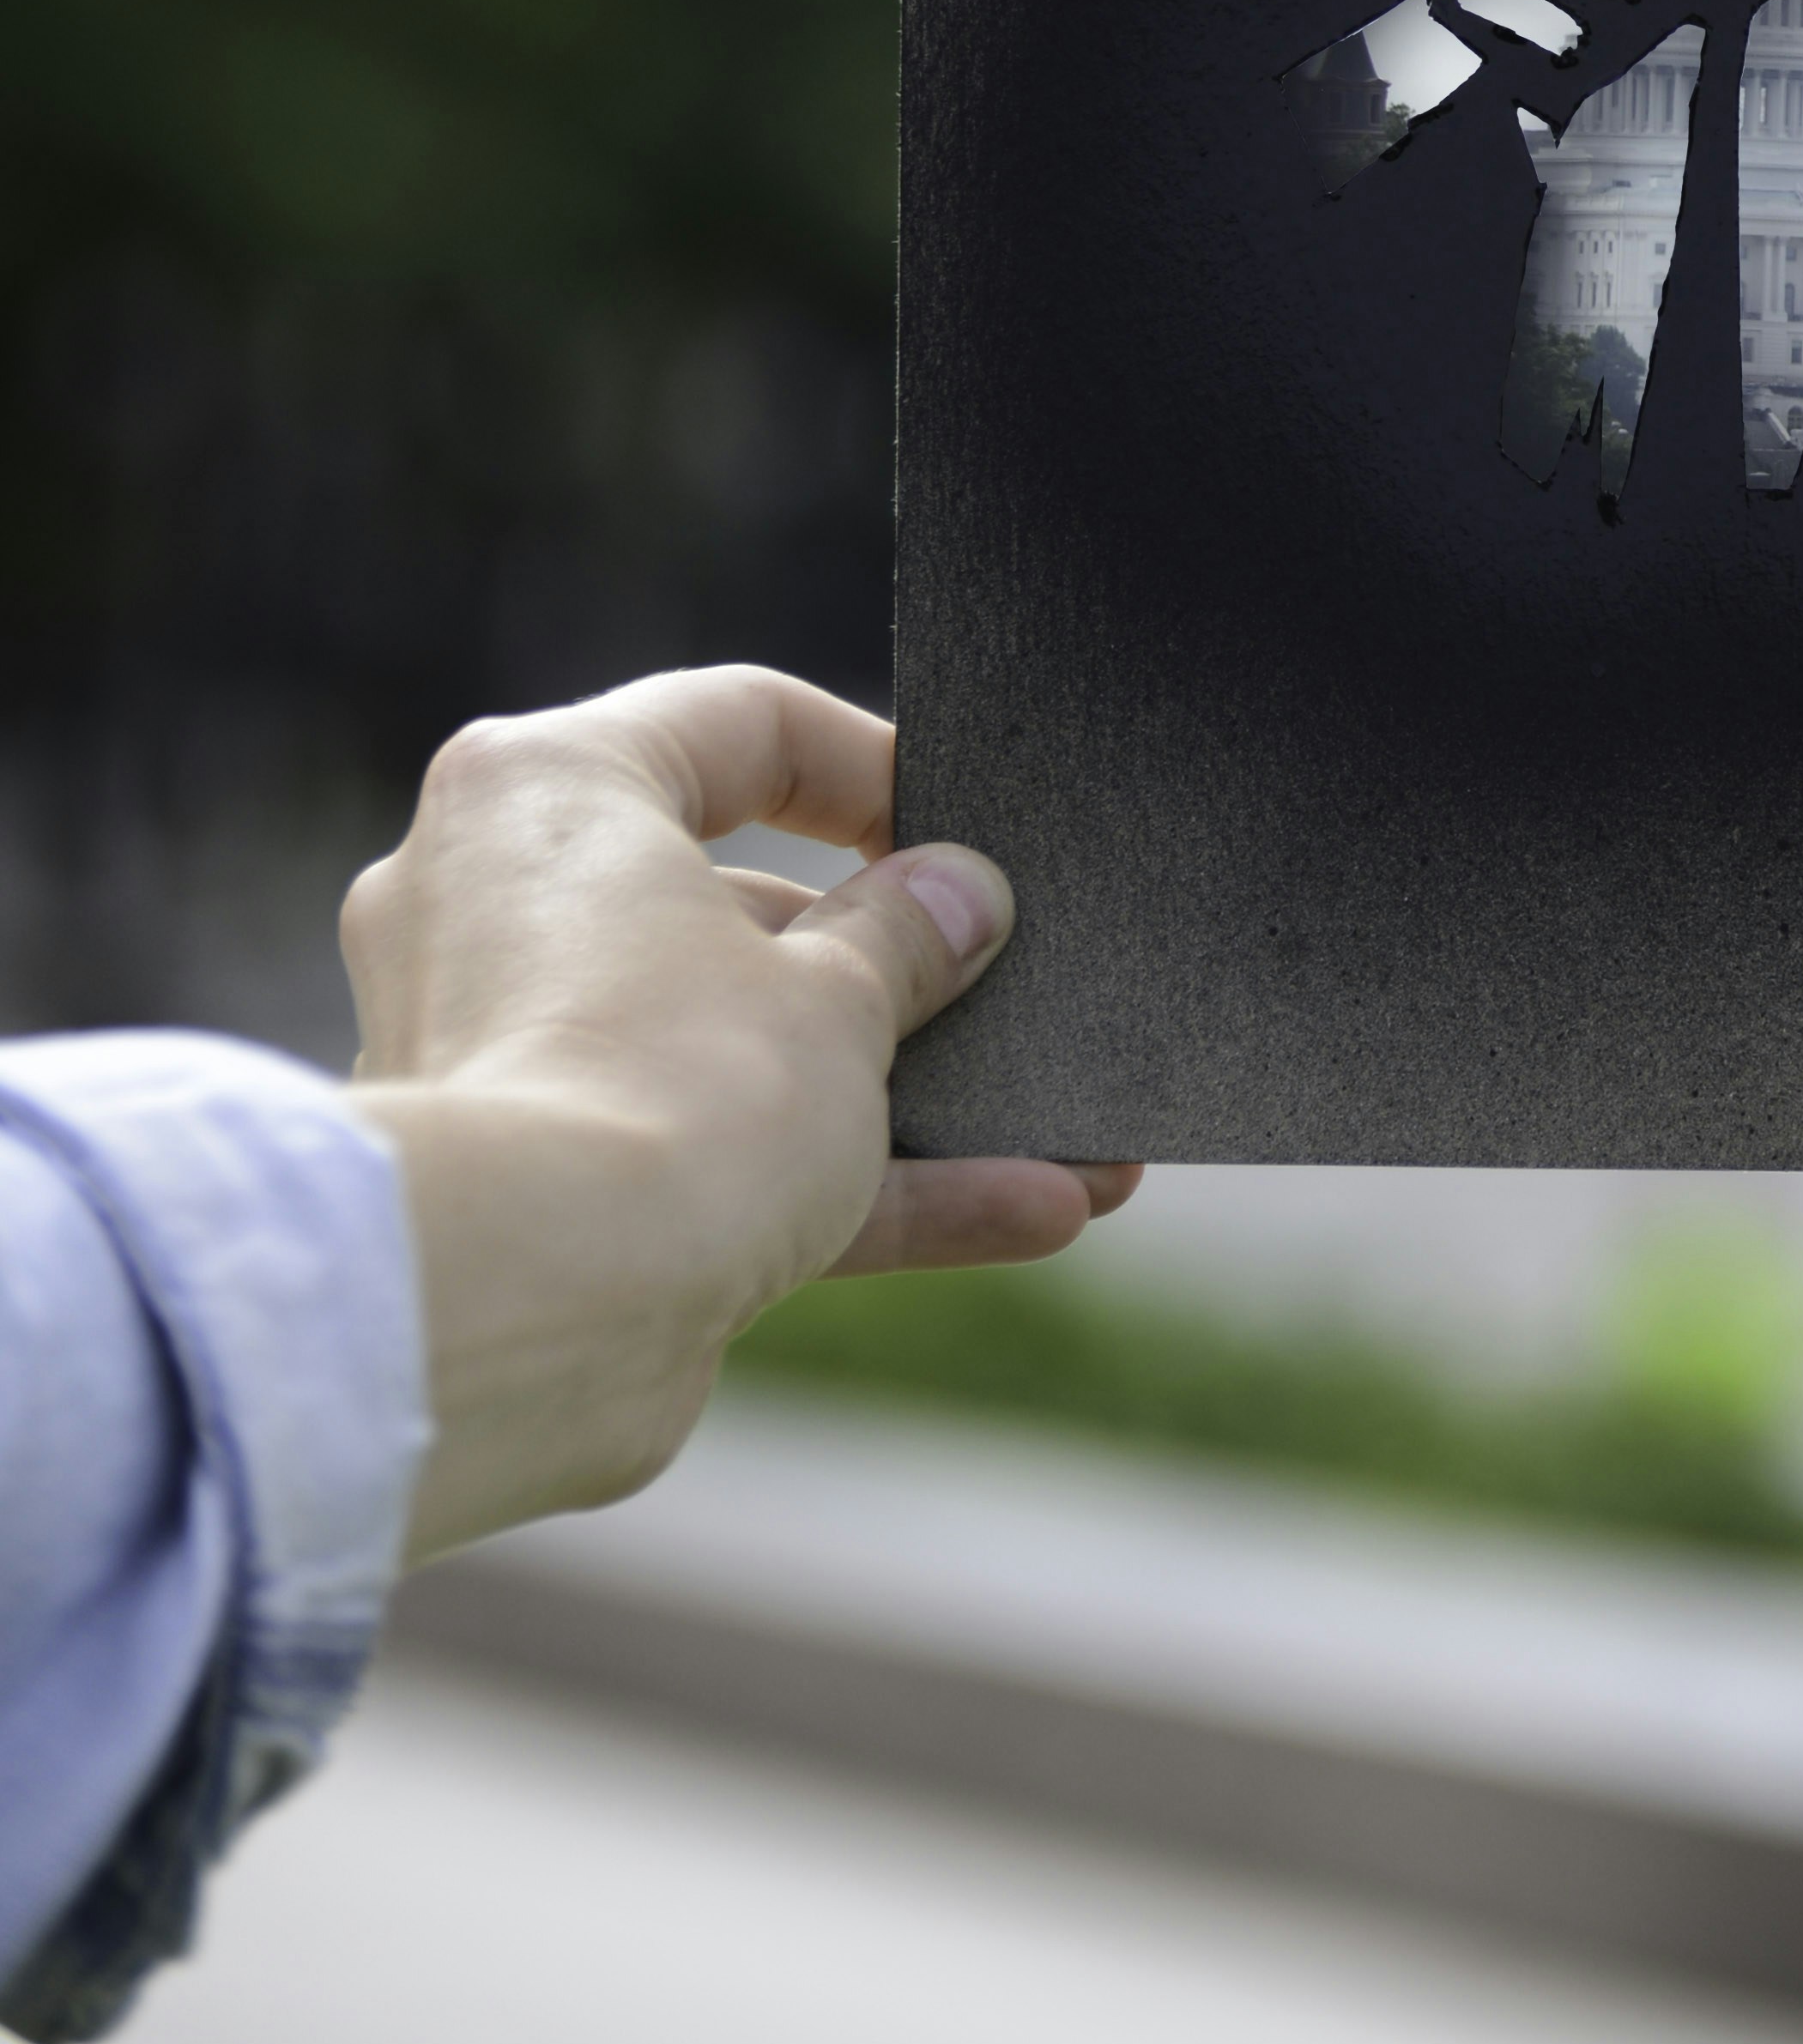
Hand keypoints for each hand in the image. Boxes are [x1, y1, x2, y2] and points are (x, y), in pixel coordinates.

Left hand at [342, 664, 1138, 1562]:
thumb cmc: (668, 1099)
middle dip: (895, 968)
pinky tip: (1023, 1212)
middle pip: (734, 904)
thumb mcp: (839, 994)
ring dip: (899, 1097)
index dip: (873, 766)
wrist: (525, 1319)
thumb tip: (956, 896)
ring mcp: (508, 1056)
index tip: (962, 832)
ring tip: (1065, 1144)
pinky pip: (708, 1155)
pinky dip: (848, 1183)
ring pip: (731, 1048)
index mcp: (549, 790)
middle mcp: (496, 904)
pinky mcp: (535, 1187)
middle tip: (1009, 991)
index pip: (736, 724)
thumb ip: (910, 933)